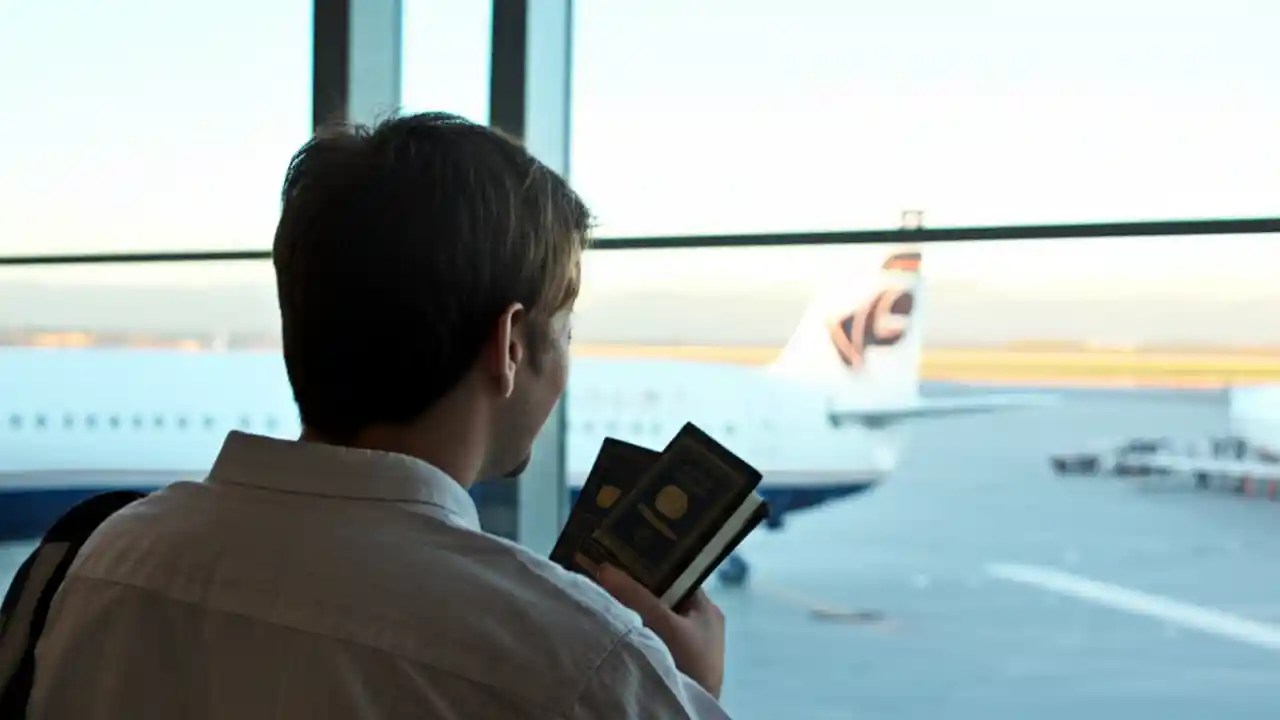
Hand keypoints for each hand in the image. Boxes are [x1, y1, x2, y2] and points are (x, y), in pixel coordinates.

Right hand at [596, 564, 725, 698]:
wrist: (688, 709)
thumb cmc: (687, 661)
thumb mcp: (663, 623)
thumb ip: (636, 596)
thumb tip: (605, 568)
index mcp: (707, 609)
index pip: (678, 577)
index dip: (653, 569)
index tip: (624, 563)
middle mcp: (703, 625)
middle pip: (667, 599)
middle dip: (642, 593)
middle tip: (612, 583)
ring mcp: (692, 647)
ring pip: (661, 621)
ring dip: (641, 616)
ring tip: (612, 602)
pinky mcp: (682, 664)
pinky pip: (658, 640)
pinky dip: (643, 635)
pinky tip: (625, 631)